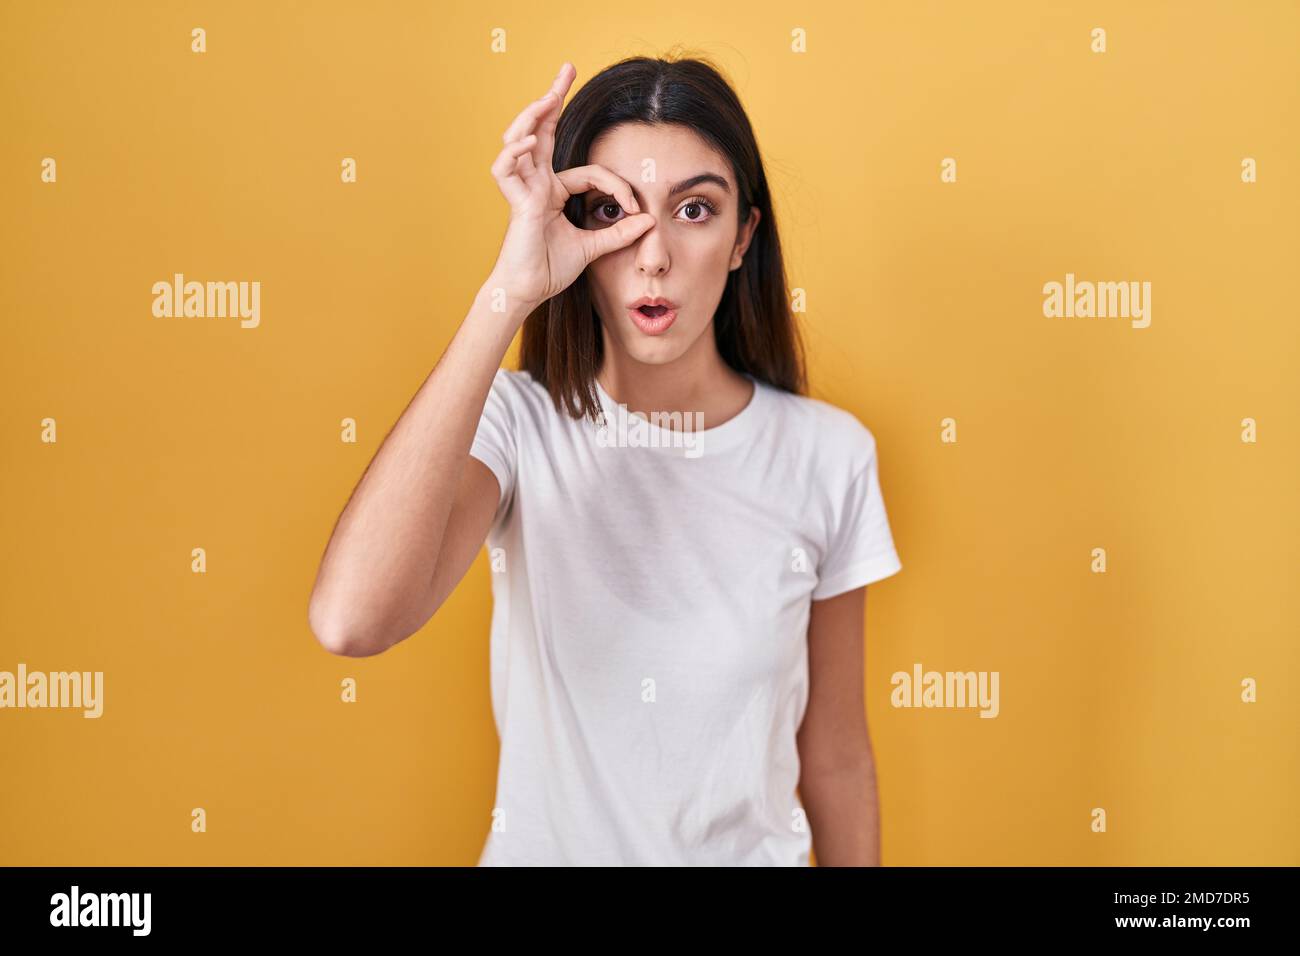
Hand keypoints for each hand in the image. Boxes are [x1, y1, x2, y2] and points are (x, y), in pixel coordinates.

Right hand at [487, 62, 654, 315]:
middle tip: (567, 68)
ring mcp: (523, 191)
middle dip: (553, 99)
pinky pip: (506, 169)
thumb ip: (617, 234)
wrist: (528, 292)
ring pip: (521, 141)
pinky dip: (515, 152)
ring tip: (548, 95)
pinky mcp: (515, 203)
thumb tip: (649, 221)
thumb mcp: (592, 248)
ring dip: (533, 116)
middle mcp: (536, 185)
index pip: (590, 173)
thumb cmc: (549, 270)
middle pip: (543, 131)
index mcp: (552, 193)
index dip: (617, 186)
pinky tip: (528, 140)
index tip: (638, 207)